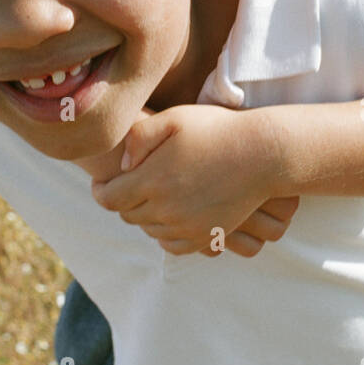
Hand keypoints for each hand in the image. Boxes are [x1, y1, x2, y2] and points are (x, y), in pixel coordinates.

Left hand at [90, 104, 293, 254]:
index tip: (100, 184)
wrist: (263, 154)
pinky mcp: (207, 236)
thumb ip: (139, 137)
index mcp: (153, 181)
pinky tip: (169, 217)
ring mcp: (188, 227)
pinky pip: (174, 245)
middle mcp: (167, 210)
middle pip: (129, 215)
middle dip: (123, 201)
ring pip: (150, 231)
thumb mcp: (174, 119)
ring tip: (150, 198)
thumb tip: (123, 164)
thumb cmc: (218, 130)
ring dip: (144, 217)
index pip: (109, 198)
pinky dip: (165, 234)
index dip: (100, 191)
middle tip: (127, 187)